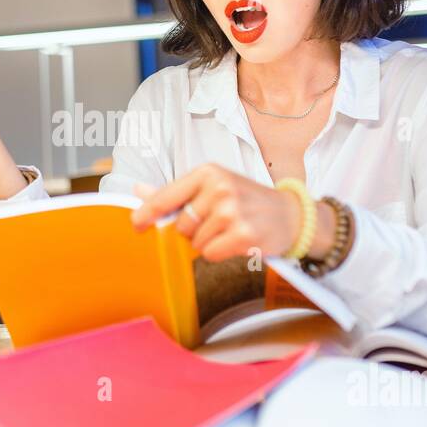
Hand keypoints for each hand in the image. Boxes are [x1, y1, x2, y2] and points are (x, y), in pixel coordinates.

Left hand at [129, 163, 306, 262]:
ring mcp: (232, 211)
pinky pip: (211, 254)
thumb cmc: (248, 200)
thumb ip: (176, 192)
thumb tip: (138, 190)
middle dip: (193, 231)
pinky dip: (220, 253)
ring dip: (209, 242)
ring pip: (195, 242)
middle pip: (181, 225)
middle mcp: (219, 188)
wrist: (291, 215)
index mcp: (208, 172)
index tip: (135, 224)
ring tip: (230, 230)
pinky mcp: (243, 234)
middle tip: (217, 223)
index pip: (167, 196)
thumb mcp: (214, 187)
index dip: (147, 212)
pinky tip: (237, 241)